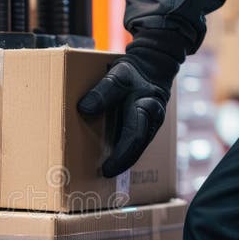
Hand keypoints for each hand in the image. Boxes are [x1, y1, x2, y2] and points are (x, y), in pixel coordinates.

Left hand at [78, 57, 168, 177]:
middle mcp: (153, 119)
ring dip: (124, 161)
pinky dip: (125, 153)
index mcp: (147, 106)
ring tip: (106, 172)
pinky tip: (113, 162)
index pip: (134, 135)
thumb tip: (85, 109)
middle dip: (122, 162)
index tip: (106, 168)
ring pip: (139, 147)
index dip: (120, 154)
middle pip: (138, 146)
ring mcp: (153, 124)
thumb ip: (102, 90)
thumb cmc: (132, 72)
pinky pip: (137, 143)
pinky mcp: (148, 127)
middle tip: (105, 174)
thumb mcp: (117, 75)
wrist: (153, 66)